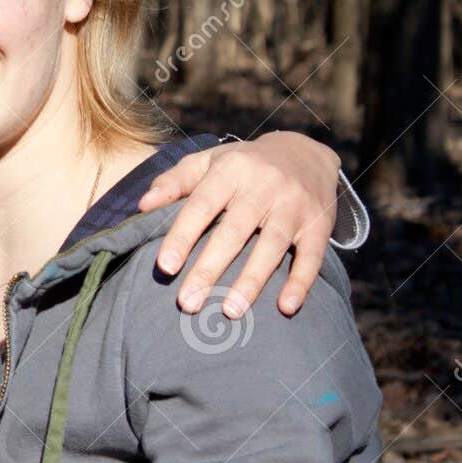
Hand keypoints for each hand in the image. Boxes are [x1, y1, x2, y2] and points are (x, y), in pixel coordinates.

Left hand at [136, 131, 340, 317]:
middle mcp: (264, 186)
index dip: (182, 236)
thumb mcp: (208, 162)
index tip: (164, 267)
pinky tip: (285, 307)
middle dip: (210, 268)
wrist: (305, 151)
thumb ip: (174, 182)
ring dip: (251, 281)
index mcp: (230, 171)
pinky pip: (312, 256)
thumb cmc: (242, 165)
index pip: (201, 206)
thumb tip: (142, 205)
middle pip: (234, 232)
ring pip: (271, 246)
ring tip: (230, 311)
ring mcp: (294, 205)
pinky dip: (300, 281)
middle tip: (187, 303)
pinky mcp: (319, 224)